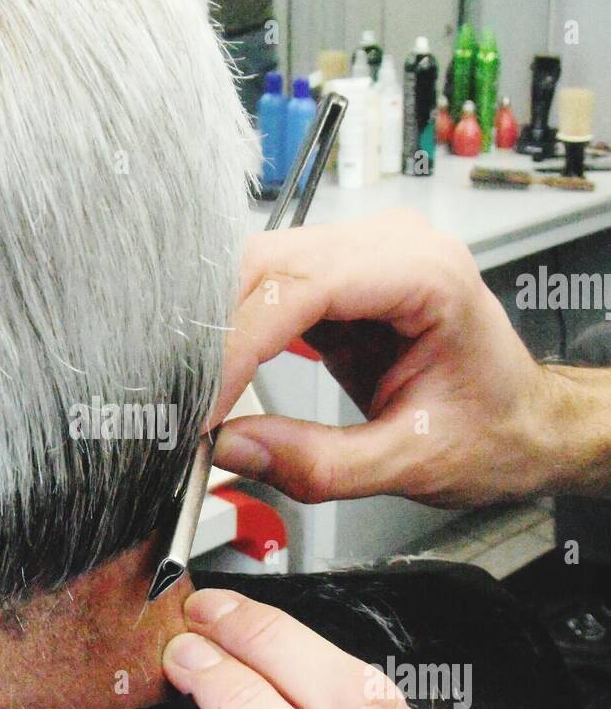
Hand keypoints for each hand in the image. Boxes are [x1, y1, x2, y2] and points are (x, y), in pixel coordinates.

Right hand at [211, 208, 558, 507]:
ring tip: (194, 393)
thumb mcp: (411, 462)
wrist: (527, 422)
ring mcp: (363, 252)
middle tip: (180, 401)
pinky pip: (265, 287)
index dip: (238, 344)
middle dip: (213, 333)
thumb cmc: (496, 430)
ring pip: (254, 267)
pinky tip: (217, 376)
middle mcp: (393, 245)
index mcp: (426, 275)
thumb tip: (230, 449)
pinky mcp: (337, 276)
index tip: (201, 404)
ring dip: (214, 329)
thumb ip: (318, 464)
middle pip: (267, 262)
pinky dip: (232, 331)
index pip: (303, 287)